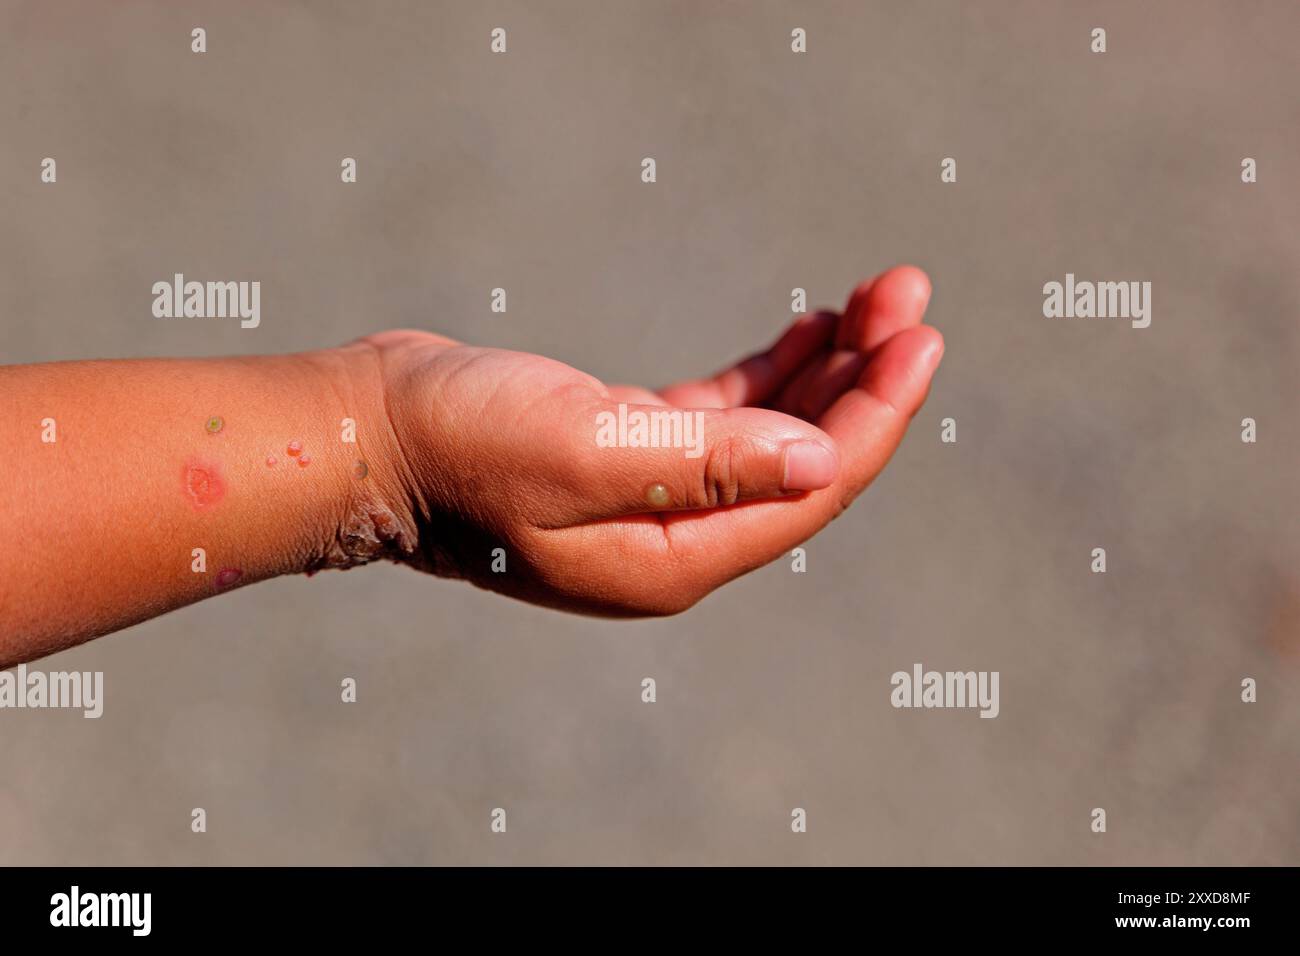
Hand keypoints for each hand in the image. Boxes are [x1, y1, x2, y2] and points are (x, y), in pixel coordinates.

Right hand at [354, 265, 941, 615]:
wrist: (371, 433)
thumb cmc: (461, 443)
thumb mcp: (586, 449)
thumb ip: (705, 462)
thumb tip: (823, 462)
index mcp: (675, 557)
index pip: (810, 491)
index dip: (874, 415)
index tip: (919, 336)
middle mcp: (676, 539)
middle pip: (804, 461)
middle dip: (863, 379)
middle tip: (906, 294)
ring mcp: (655, 499)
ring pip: (771, 435)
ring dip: (825, 370)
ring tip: (874, 298)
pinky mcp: (630, 455)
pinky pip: (725, 420)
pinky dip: (770, 377)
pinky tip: (805, 331)